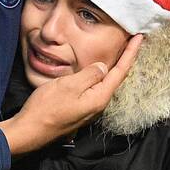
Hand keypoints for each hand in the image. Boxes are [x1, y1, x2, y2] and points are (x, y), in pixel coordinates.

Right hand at [0, 34, 142, 156]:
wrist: (30, 132)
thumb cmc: (46, 108)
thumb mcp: (69, 85)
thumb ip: (89, 75)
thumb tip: (103, 67)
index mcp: (99, 98)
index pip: (120, 71)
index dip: (130, 53)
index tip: (139, 37)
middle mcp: (98, 105)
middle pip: (116, 79)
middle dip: (125, 60)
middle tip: (133, 42)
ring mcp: (89, 110)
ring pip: (105, 84)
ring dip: (113, 68)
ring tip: (120, 53)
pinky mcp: (79, 111)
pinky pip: (94, 90)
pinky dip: (100, 77)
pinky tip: (97, 72)